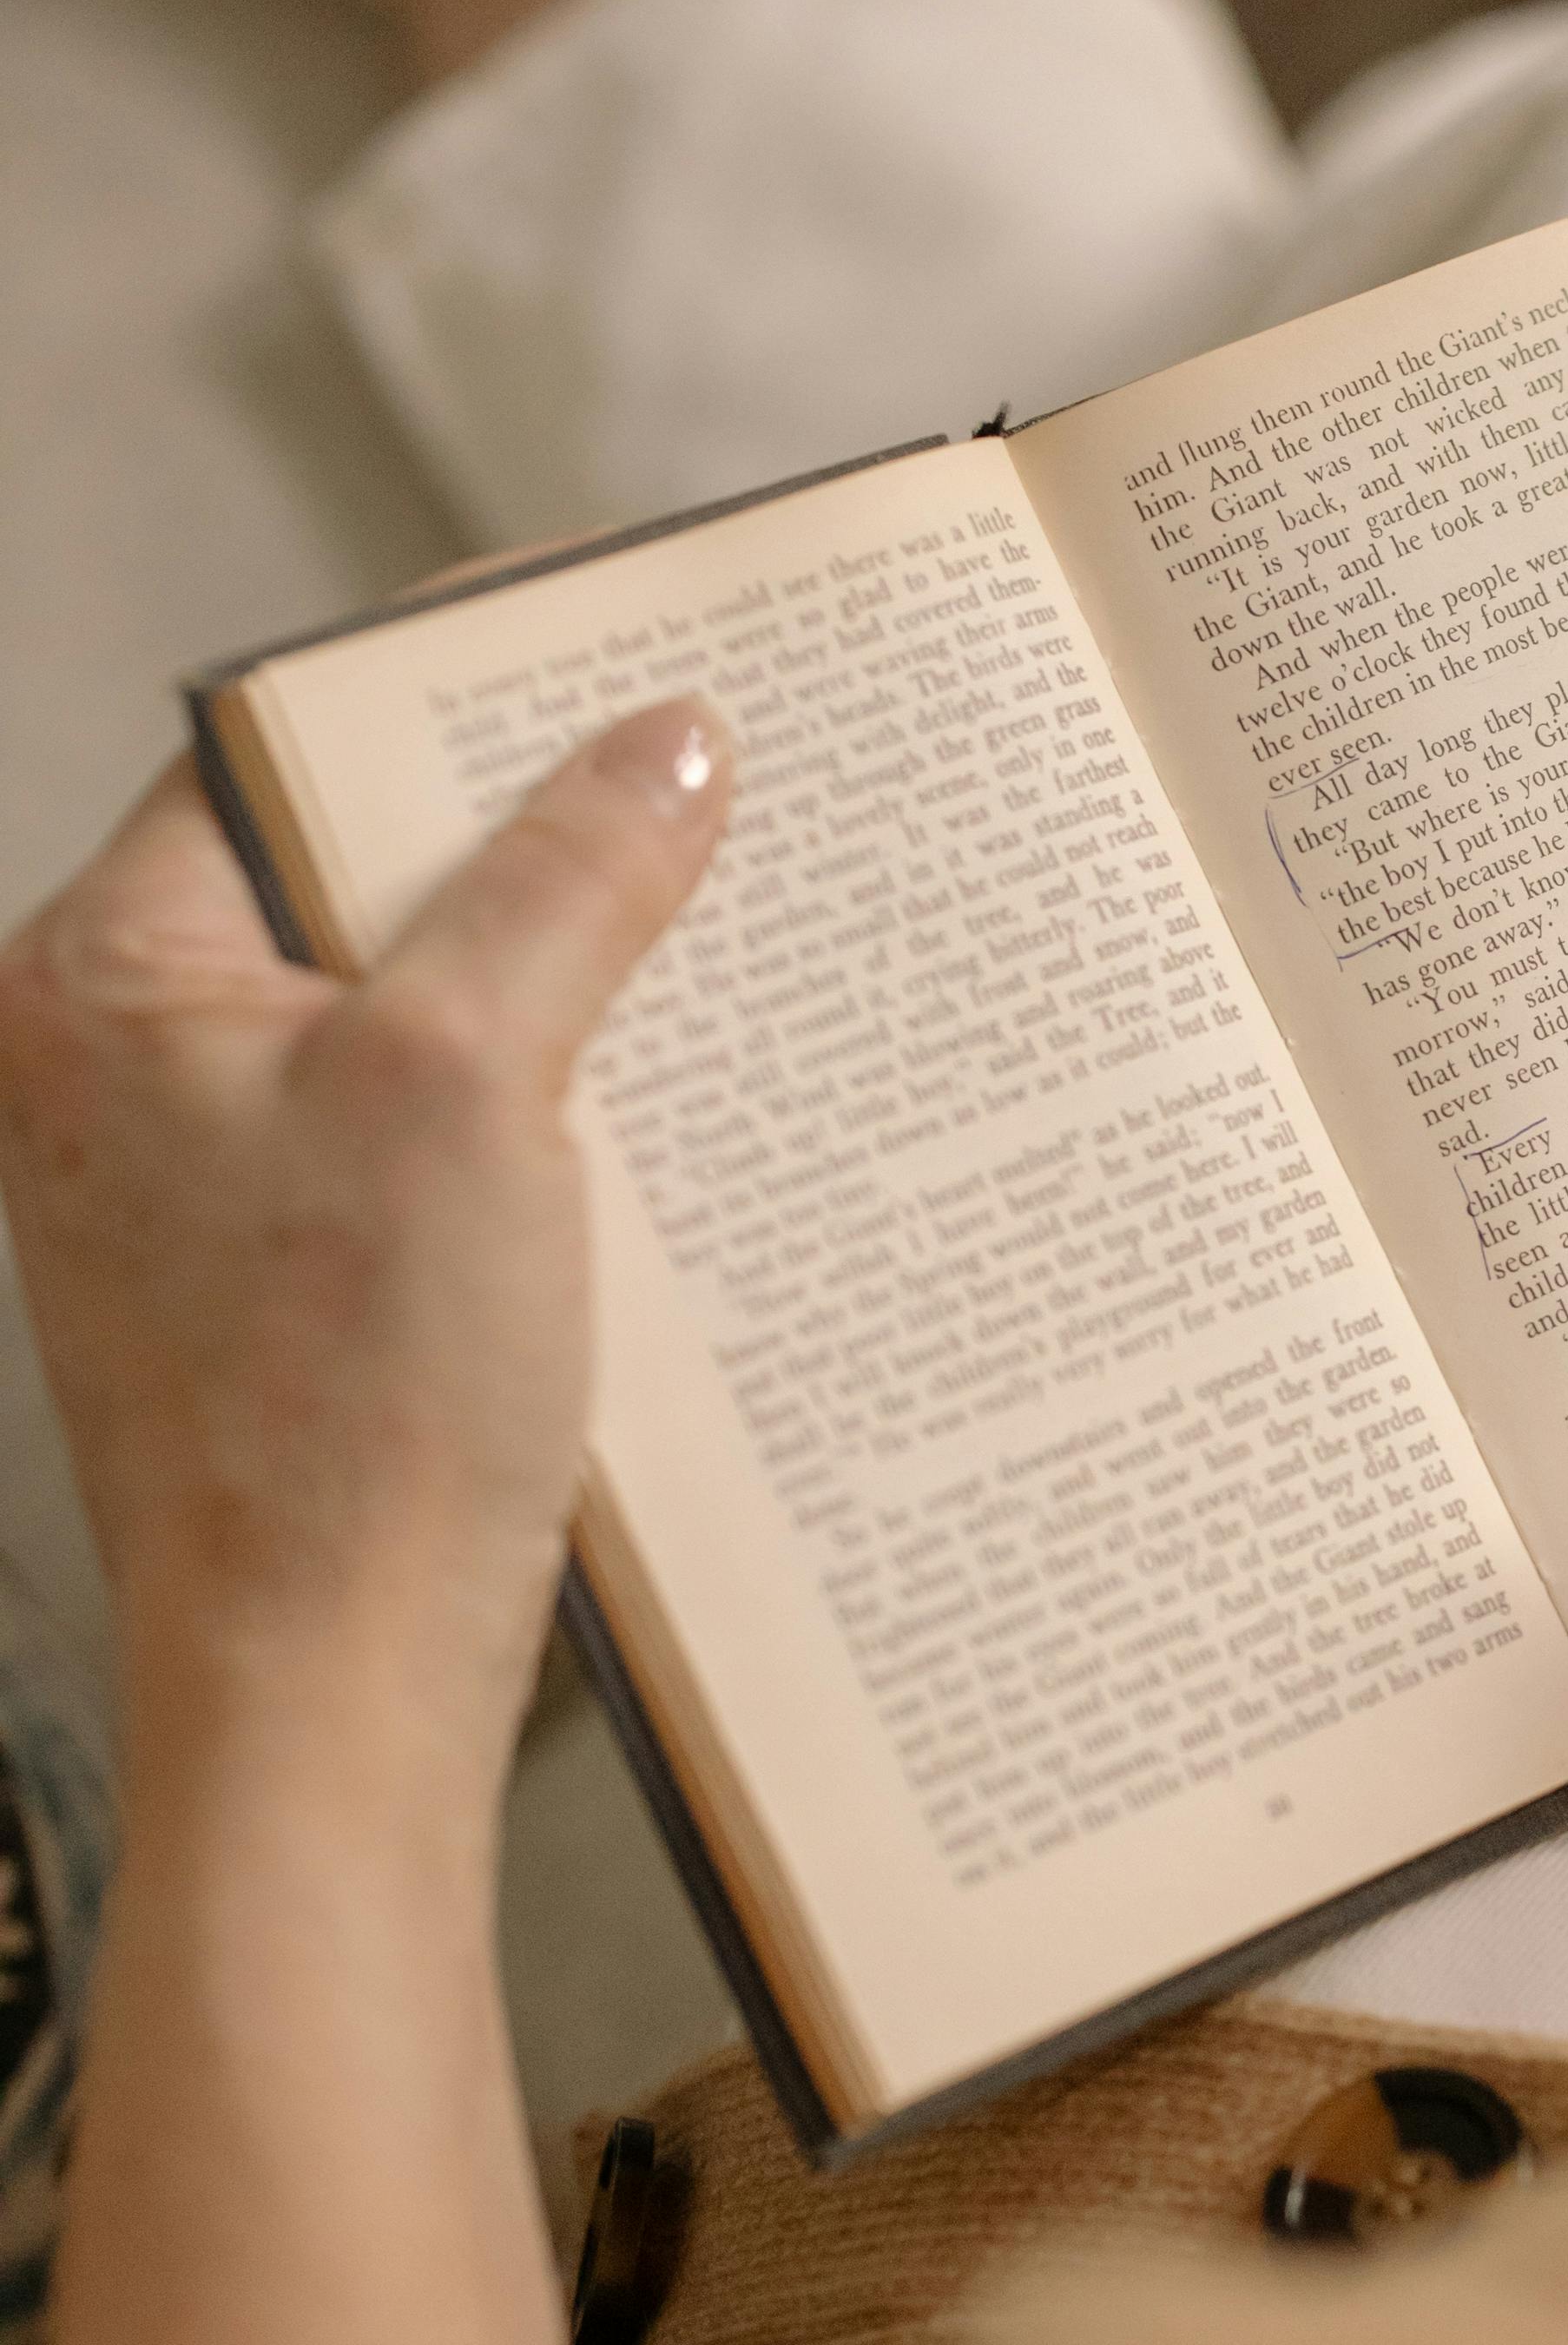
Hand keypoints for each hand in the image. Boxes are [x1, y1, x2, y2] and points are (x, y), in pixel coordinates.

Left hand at [0, 707, 730, 1806]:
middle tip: (695, 804)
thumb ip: (568, 883)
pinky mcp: (268, 1286)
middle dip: (527, 851)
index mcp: (96, 982)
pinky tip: (638, 1135)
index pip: (280, 755)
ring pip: (394, 1013)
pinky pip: (409, 1137)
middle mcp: (112, 1071)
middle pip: (349, 880)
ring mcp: (187, 1186)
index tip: (606, 652)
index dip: (450, 694)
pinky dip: (523, 1121)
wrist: (324, 1692)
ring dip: (542, 997)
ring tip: (694, 968)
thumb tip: (668, 742)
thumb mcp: (477, 1085)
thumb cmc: (347, 1411)